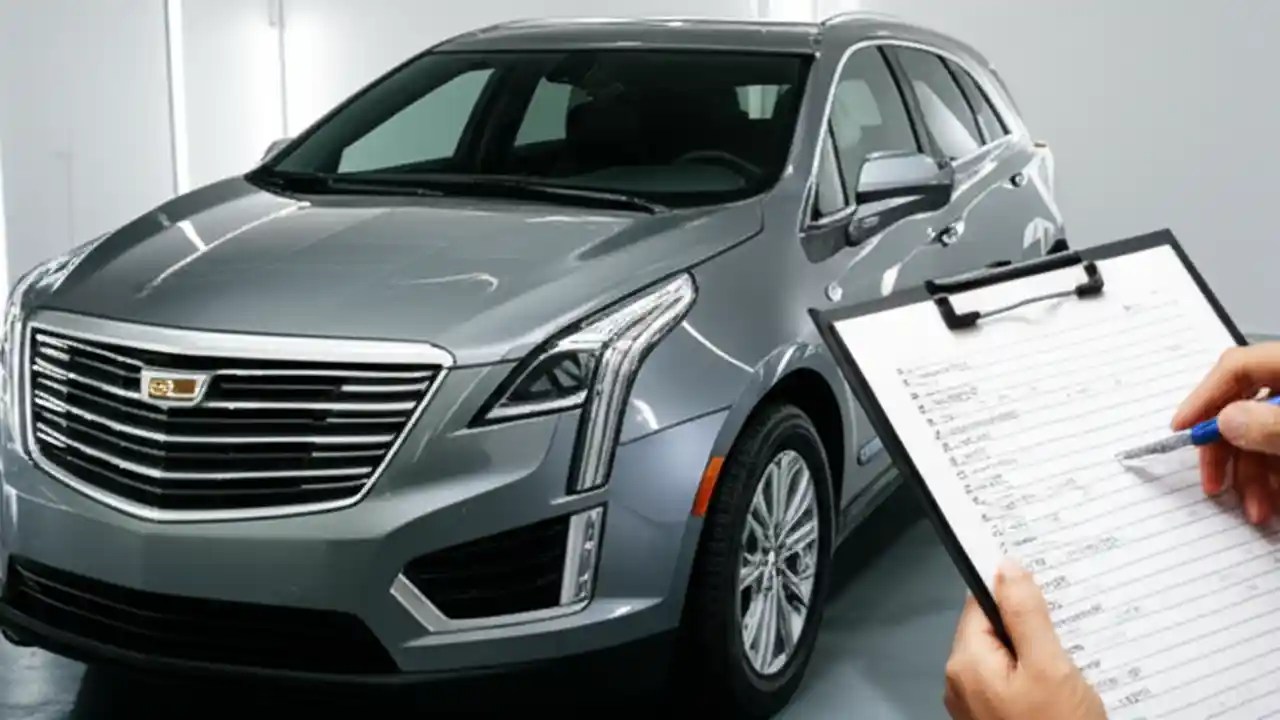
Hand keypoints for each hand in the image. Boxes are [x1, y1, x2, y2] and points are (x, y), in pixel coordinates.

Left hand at [944, 558, 1104, 719]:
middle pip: (992, 630)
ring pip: (1005, 657)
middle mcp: (961, 682)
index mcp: (965, 662)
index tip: (1044, 582)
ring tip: (1072, 656)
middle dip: (1029, 624)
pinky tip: (1064, 684)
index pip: (980, 604)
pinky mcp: (995, 719)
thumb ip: (1026, 614)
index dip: (1011, 590)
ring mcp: (976, 705)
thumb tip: (1006, 567)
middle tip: (1068, 624)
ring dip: (1036, 652)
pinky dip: (1035, 677)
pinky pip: (1011, 684)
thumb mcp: (1049, 666)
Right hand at [1173, 344, 1279, 524]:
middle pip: (1247, 407)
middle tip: (1214, 485)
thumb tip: (1226, 422)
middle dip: (1229, 452)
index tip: (1182, 431)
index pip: (1237, 368)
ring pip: (1266, 436)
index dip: (1204, 399)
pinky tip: (1274, 501)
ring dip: (1254, 476)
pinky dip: (1275, 476)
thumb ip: (1271, 425)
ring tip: (1257, 510)